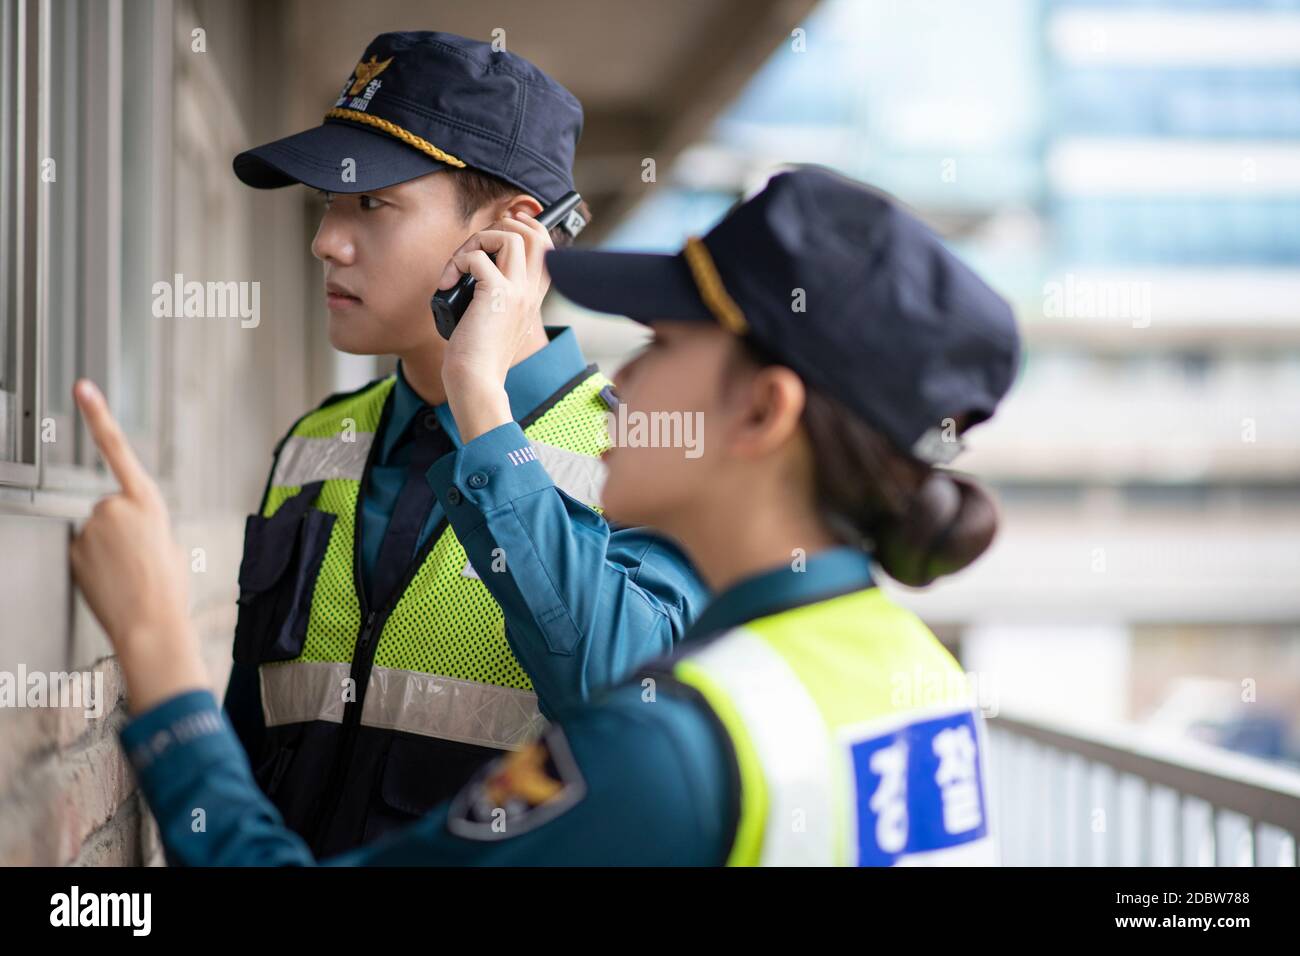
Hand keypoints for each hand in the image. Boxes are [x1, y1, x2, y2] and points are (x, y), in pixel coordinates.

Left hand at [68, 380, 207, 712]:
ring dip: (109, 549)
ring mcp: (91, 529)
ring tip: (128, 574)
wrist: (150, 625)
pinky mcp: (74, 550)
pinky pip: (84, 550)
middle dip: (122, 530)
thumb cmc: (169, 590)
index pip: (118, 448)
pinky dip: (95, 564)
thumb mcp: (172, 545)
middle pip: (110, 508)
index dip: (99, 415)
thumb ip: (147, 524)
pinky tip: (112, 581)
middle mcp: (114, 507)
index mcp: (148, 501)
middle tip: (140, 559)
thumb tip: (127, 530)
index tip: (82, 388)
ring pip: (96, 531)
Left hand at [437, 211, 552, 439]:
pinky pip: (477, 257)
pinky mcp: (497, 294)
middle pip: (535, 234)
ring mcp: (517, 292)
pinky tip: (447, 284)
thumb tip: (473, 267)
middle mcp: (530, 292)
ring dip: (479, 239)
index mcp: (532, 297)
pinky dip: (456, 263)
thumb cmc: (478, 357)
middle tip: (477, 246)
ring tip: (460, 263)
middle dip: (503, 225)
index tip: (495, 233)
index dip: (524, 229)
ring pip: (511, 236)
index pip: (545, 247)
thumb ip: (494, 295)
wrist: (477, 382)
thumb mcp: (493, 320)